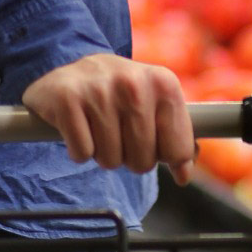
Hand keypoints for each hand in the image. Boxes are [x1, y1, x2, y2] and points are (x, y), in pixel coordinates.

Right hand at [21, 53, 194, 184]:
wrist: (71, 76)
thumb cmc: (119, 98)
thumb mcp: (155, 106)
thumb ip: (176, 139)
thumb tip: (184, 175)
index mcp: (164, 82)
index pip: (177, 151)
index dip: (162, 156)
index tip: (151, 140)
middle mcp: (134, 82)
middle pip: (142, 161)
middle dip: (129, 158)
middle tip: (118, 133)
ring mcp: (99, 89)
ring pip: (110, 160)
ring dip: (102, 153)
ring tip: (98, 128)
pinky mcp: (67, 99)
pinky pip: (82, 153)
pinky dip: (78, 150)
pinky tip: (79, 128)